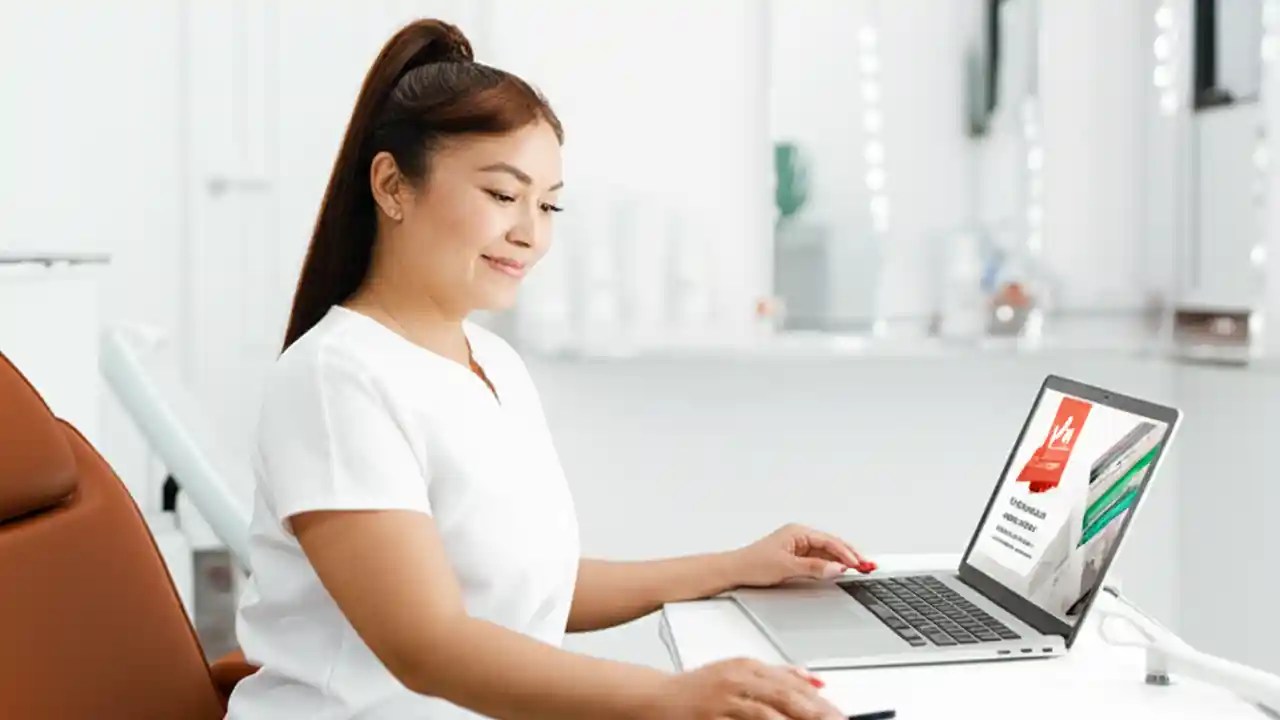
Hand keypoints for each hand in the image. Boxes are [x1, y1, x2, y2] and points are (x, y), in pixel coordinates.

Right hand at [643, 657, 842, 719]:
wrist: (655, 698)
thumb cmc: (697, 688)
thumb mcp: (738, 673)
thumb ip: (777, 674)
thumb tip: (816, 680)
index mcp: (746, 666)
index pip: (791, 684)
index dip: (819, 701)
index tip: (839, 715)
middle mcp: (736, 680)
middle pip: (783, 698)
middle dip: (814, 714)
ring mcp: (722, 701)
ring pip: (765, 715)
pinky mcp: (709, 719)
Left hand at [729, 523, 874, 587]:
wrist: (735, 571)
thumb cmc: (753, 564)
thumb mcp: (787, 567)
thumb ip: (814, 567)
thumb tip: (836, 568)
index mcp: (798, 532)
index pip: (829, 542)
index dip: (846, 553)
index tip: (859, 564)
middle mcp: (800, 537)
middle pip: (832, 545)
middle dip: (851, 555)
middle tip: (868, 565)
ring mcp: (798, 547)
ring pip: (827, 553)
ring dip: (843, 560)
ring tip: (861, 568)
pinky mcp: (796, 557)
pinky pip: (820, 559)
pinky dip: (832, 565)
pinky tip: (842, 571)